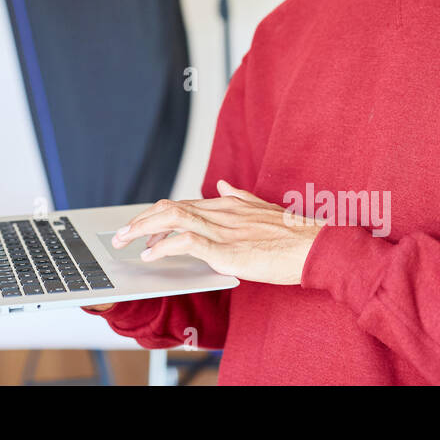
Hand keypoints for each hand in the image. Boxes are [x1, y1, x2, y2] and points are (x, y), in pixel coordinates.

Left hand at [109, 180, 327, 284]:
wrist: (319, 246)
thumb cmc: (295, 235)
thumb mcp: (263, 208)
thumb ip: (240, 197)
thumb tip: (223, 184)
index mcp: (228, 204)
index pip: (182, 204)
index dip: (156, 215)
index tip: (139, 226)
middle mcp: (221, 212)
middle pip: (169, 208)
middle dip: (140, 221)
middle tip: (120, 235)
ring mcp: (223, 229)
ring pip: (172, 218)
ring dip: (143, 230)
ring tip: (125, 242)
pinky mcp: (228, 249)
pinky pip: (187, 241)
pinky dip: (164, 246)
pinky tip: (152, 255)